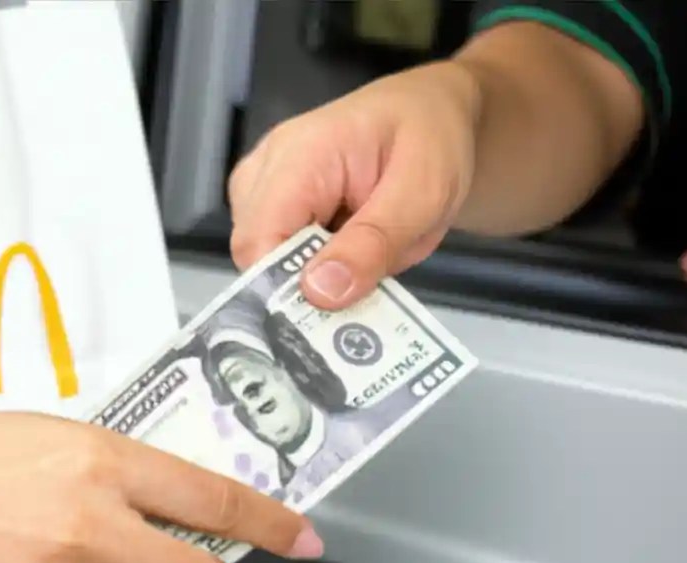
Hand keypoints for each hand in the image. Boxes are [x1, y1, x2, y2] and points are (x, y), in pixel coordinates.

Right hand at [228, 60, 480, 309]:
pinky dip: (312, 270)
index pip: (259, 240)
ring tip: (362, 262)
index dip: (283, 289)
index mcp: (299, 155)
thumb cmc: (432, 140)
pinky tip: (346, 256)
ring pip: (263, 262)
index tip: (328, 323)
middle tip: (363, 291)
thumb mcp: (424, 194)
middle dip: (303, 287)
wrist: (431, 114)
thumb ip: (374, 243)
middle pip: (254, 256)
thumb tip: (319, 294)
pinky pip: (275, 255)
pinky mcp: (269, 204)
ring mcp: (260, 185)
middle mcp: (264, 168)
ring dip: (312, 279)